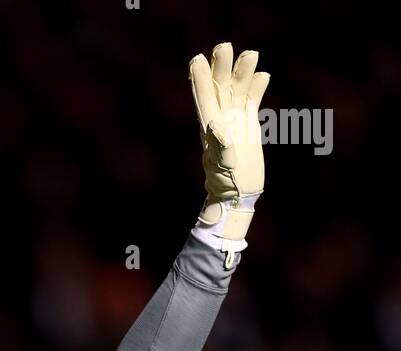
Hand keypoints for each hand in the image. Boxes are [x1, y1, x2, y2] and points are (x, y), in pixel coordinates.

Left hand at [189, 42, 269, 242]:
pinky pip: (252, 101)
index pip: (204, 98)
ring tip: (251, 54)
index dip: (200, 79)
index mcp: (211, 128)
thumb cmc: (226, 183)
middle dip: (221, 67)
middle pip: (220, 87)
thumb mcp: (222, 166)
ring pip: (238, 90)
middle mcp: (221, 119)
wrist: (238, 195)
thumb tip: (216, 124)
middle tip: (225, 46)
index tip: (197, 59)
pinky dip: (256, 88)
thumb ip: (220, 146)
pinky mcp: (248, 125)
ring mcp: (235, 120)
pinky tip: (263, 75)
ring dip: (242, 72)